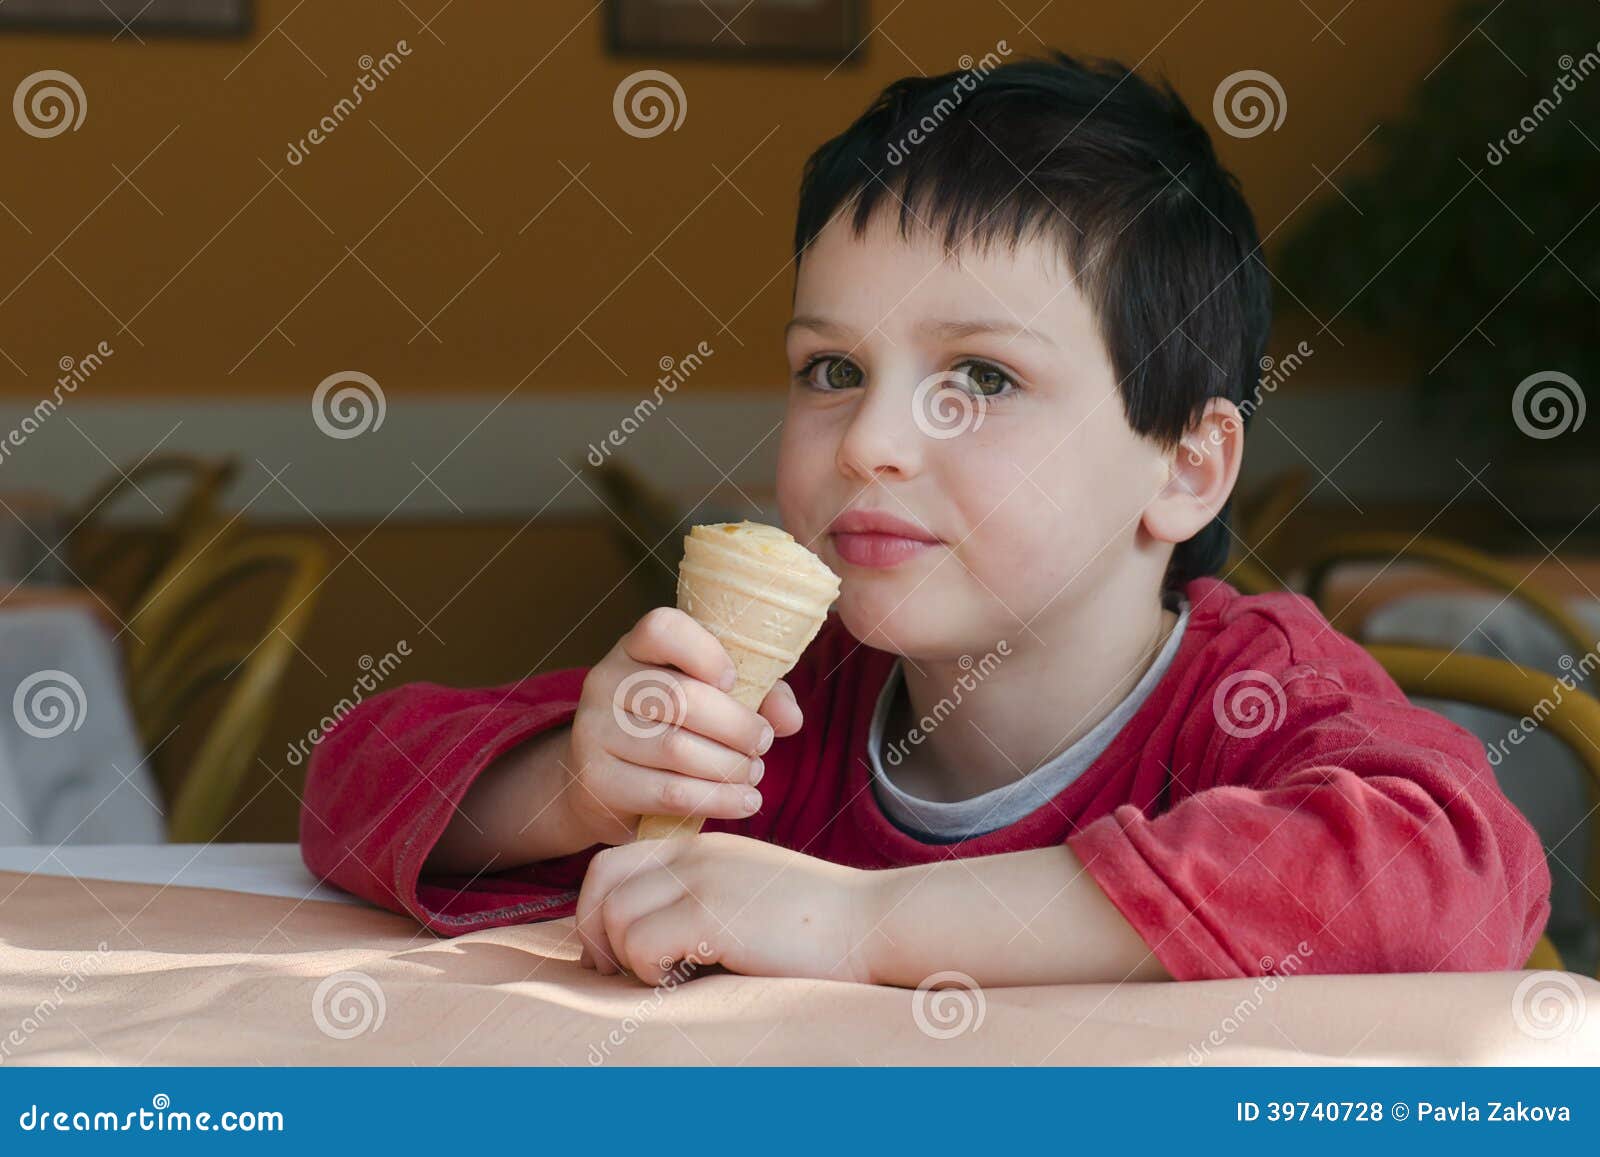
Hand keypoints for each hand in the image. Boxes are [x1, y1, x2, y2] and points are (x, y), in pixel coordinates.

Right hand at [561, 608, 803, 846]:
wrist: (601, 781)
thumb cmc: (669, 727)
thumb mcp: (711, 697)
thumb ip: (758, 695)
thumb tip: (789, 718)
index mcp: (633, 648)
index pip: (662, 628)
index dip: (705, 652)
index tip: (733, 680)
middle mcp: (606, 682)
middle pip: (681, 697)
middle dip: (737, 725)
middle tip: (762, 743)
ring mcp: (595, 731)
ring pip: (677, 749)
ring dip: (730, 767)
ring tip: (753, 773)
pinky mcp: (598, 781)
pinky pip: (667, 793)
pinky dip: (717, 799)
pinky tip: (744, 801)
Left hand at [575, 832, 879, 985]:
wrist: (875, 922)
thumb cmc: (821, 925)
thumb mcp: (752, 894)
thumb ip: (705, 899)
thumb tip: (647, 944)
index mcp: (702, 847)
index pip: (614, 862)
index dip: (596, 909)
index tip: (613, 954)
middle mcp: (694, 854)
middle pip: (598, 882)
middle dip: (591, 933)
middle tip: (615, 973)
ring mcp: (701, 880)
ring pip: (612, 916)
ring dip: (624, 957)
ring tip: (662, 979)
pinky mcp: (710, 913)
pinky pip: (638, 944)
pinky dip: (648, 972)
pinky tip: (685, 980)